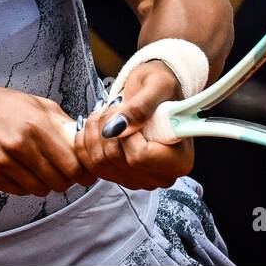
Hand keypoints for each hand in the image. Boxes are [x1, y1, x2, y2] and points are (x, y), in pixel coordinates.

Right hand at [0, 86, 96, 196]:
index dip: (83, 172)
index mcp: (35, 125)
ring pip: (39, 190)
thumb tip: (82, 140)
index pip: (72, 165)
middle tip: (60, 171)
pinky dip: (21, 184)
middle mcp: (19, 147)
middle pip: (58, 182)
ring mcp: (1, 166)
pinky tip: (15, 168)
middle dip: (64, 179)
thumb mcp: (32, 102)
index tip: (85, 173)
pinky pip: (17, 192)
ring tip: (35, 167)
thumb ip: (60, 122)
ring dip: (42, 182)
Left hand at [73, 60, 194, 189]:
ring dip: (94, 131)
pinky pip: (90, 165)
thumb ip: (140, 107)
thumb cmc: (162, 87)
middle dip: (106, 126)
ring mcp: (138, 179)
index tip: (125, 109)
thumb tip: (117, 128)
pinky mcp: (119, 176)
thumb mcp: (157, 86)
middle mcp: (160, 177)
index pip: (139, 156)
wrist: (154, 93)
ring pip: (98, 162)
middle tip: (115, 105)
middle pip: (114, 159)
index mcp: (178, 160)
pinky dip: (86, 141)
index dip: (125, 131)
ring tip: (107, 112)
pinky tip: (95, 125)